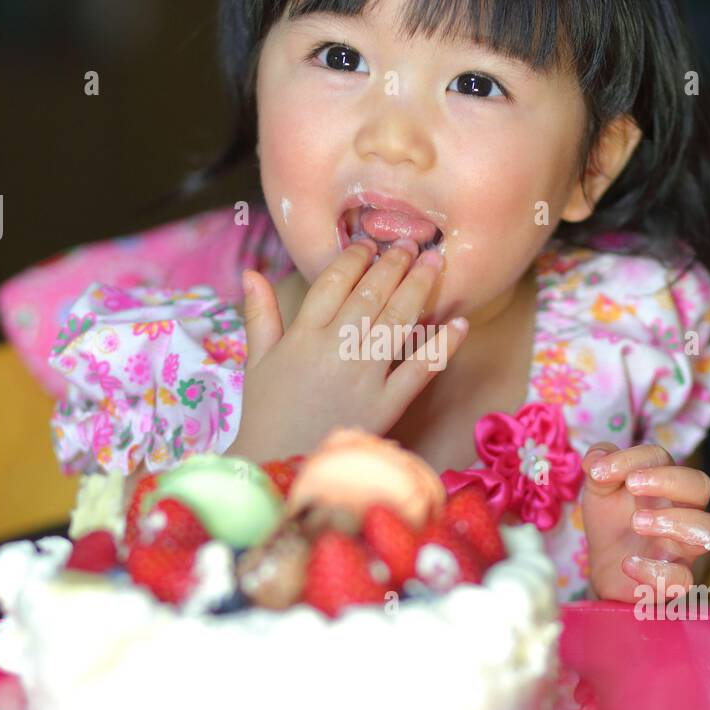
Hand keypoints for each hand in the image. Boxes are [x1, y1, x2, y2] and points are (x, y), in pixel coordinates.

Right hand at [226, 238, 468, 460]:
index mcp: (301, 337)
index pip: (332, 283)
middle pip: (370, 296)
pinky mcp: (386, 406)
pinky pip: (419, 370)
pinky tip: (458, 324)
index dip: (355, 258)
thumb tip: (251, 273)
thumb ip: (259, 316)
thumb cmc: (267, 414)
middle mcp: (333, 351)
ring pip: (396, 322)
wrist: (279, 466)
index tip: (370, 243)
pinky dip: (441, 346)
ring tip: (435, 263)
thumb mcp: (256, 363)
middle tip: (412, 243)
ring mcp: (363, 378)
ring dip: (419, 289)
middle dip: (394, 265)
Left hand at [580, 442, 709, 602]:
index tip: (599, 471)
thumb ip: (598, 468)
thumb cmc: (611, 521)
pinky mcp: (674, 580)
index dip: (633, 459)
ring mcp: (683, 546)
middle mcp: (682, 510)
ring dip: (675, 522)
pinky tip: (627, 563)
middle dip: (669, 480)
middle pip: (701, 485)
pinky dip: (655, 571)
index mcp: (664, 483)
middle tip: (632, 486)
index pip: (661, 457)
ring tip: (636, 522)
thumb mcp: (599, 490)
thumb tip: (596, 460)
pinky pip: (683, 579)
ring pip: (709, 530)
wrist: (604, 568)